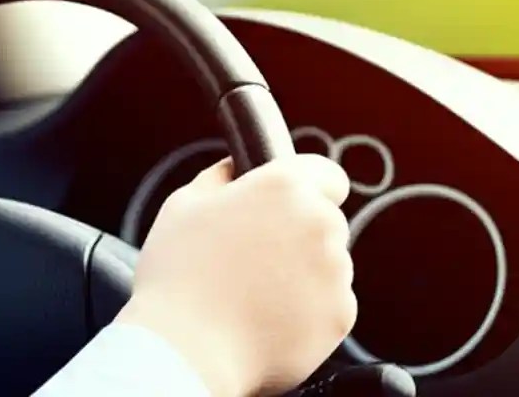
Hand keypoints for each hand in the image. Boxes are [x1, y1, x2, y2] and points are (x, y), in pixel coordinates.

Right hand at [116, 154, 355, 396]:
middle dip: (296, 233)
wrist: (186, 351)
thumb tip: (236, 168)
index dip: (307, 186)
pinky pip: (328, 304)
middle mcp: (319, 223)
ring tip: (251, 291)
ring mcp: (335, 273)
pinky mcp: (340, 316)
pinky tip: (264, 315)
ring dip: (300, 272)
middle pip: (324, 220)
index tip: (287, 204)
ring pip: (326, 264)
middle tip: (251, 255)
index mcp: (283, 187)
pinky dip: (305, 309)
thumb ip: (221, 176)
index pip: (326, 173)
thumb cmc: (177, 277)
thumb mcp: (183, 205)